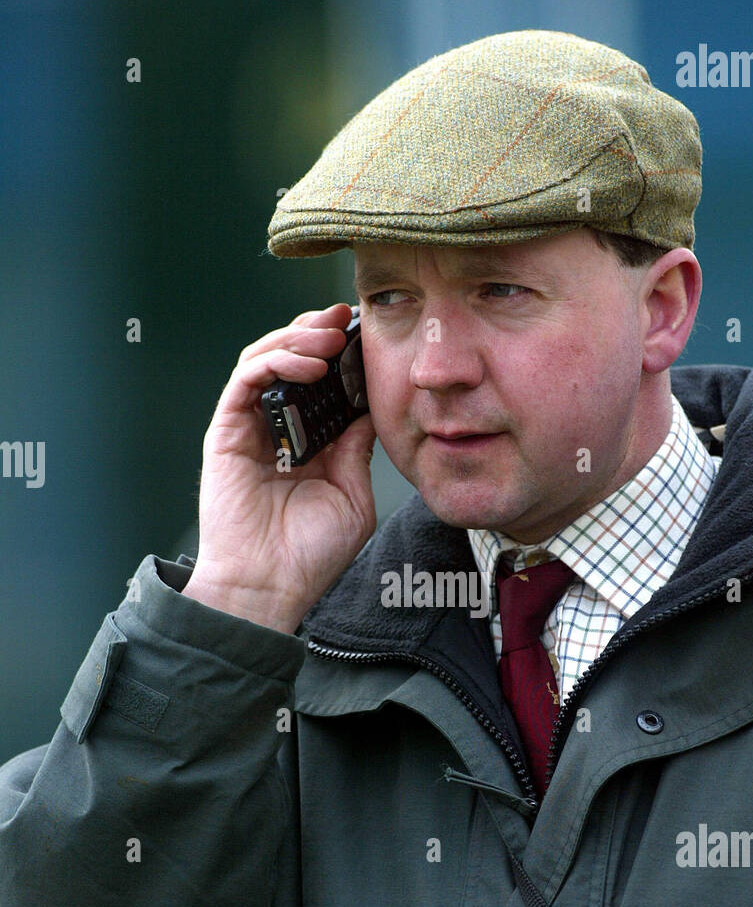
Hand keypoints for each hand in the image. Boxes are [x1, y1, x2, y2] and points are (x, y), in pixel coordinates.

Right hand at [183, 303, 376, 632]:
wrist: (269, 587)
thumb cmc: (310, 556)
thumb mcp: (353, 497)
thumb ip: (359, 450)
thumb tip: (370, 407)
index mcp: (312, 444)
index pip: (327, 384)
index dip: (346, 355)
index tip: (372, 335)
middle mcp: (280, 429)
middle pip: (295, 361)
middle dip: (320, 332)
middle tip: (348, 318)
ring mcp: (251, 427)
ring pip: (267, 358)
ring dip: (298, 338)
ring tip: (330, 337)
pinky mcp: (227, 430)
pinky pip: (247, 379)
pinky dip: (276, 360)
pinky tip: (308, 365)